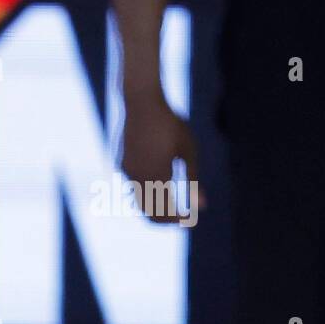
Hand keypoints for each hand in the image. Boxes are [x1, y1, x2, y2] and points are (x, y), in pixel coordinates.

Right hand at [121, 93, 204, 223]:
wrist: (141, 103)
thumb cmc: (171, 124)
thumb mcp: (188, 152)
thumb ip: (194, 180)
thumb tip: (203, 206)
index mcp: (156, 179)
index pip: (164, 213)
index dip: (176, 220)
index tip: (190, 219)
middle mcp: (137, 179)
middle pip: (148, 212)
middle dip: (165, 217)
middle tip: (181, 215)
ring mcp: (126, 171)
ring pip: (139, 198)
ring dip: (155, 203)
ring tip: (170, 199)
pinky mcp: (121, 162)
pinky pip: (133, 182)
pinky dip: (146, 188)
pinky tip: (157, 177)